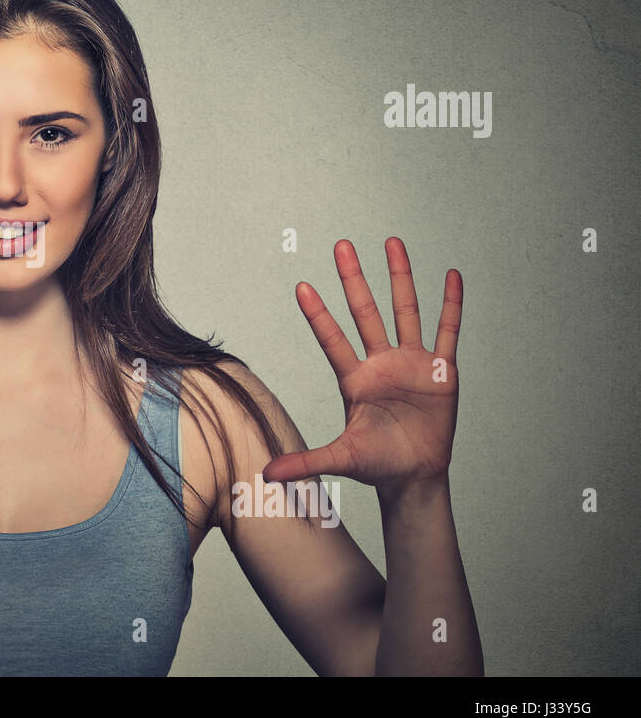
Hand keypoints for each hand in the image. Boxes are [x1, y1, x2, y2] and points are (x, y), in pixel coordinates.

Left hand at [262, 237, 462, 492]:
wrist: (413, 475)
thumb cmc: (375, 464)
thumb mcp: (340, 460)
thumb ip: (305, 462)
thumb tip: (266, 476)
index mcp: (355, 379)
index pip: (332, 339)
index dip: (318, 315)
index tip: (302, 285)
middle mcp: (381, 363)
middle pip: (365, 312)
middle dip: (353, 279)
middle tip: (340, 245)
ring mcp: (412, 363)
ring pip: (405, 310)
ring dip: (399, 277)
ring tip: (391, 242)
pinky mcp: (442, 370)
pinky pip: (448, 331)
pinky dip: (451, 304)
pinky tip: (452, 275)